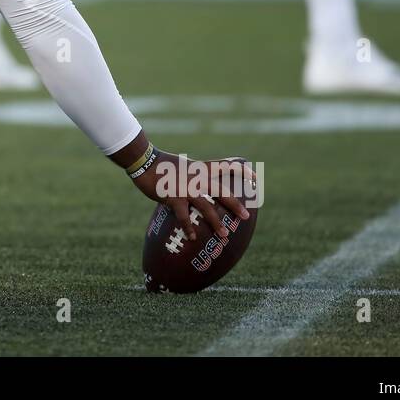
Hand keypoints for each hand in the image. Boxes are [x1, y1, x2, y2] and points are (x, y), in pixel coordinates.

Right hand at [130, 149, 252, 241]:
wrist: (144, 161)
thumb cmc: (161, 164)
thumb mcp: (182, 165)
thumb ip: (193, 174)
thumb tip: (200, 184)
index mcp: (201, 168)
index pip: (227, 165)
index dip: (243, 171)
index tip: (256, 178)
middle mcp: (197, 178)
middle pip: (222, 191)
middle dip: (235, 204)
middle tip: (246, 216)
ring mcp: (185, 188)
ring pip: (207, 208)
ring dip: (216, 223)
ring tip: (224, 235)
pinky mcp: (173, 198)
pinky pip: (184, 217)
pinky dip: (188, 228)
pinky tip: (192, 237)